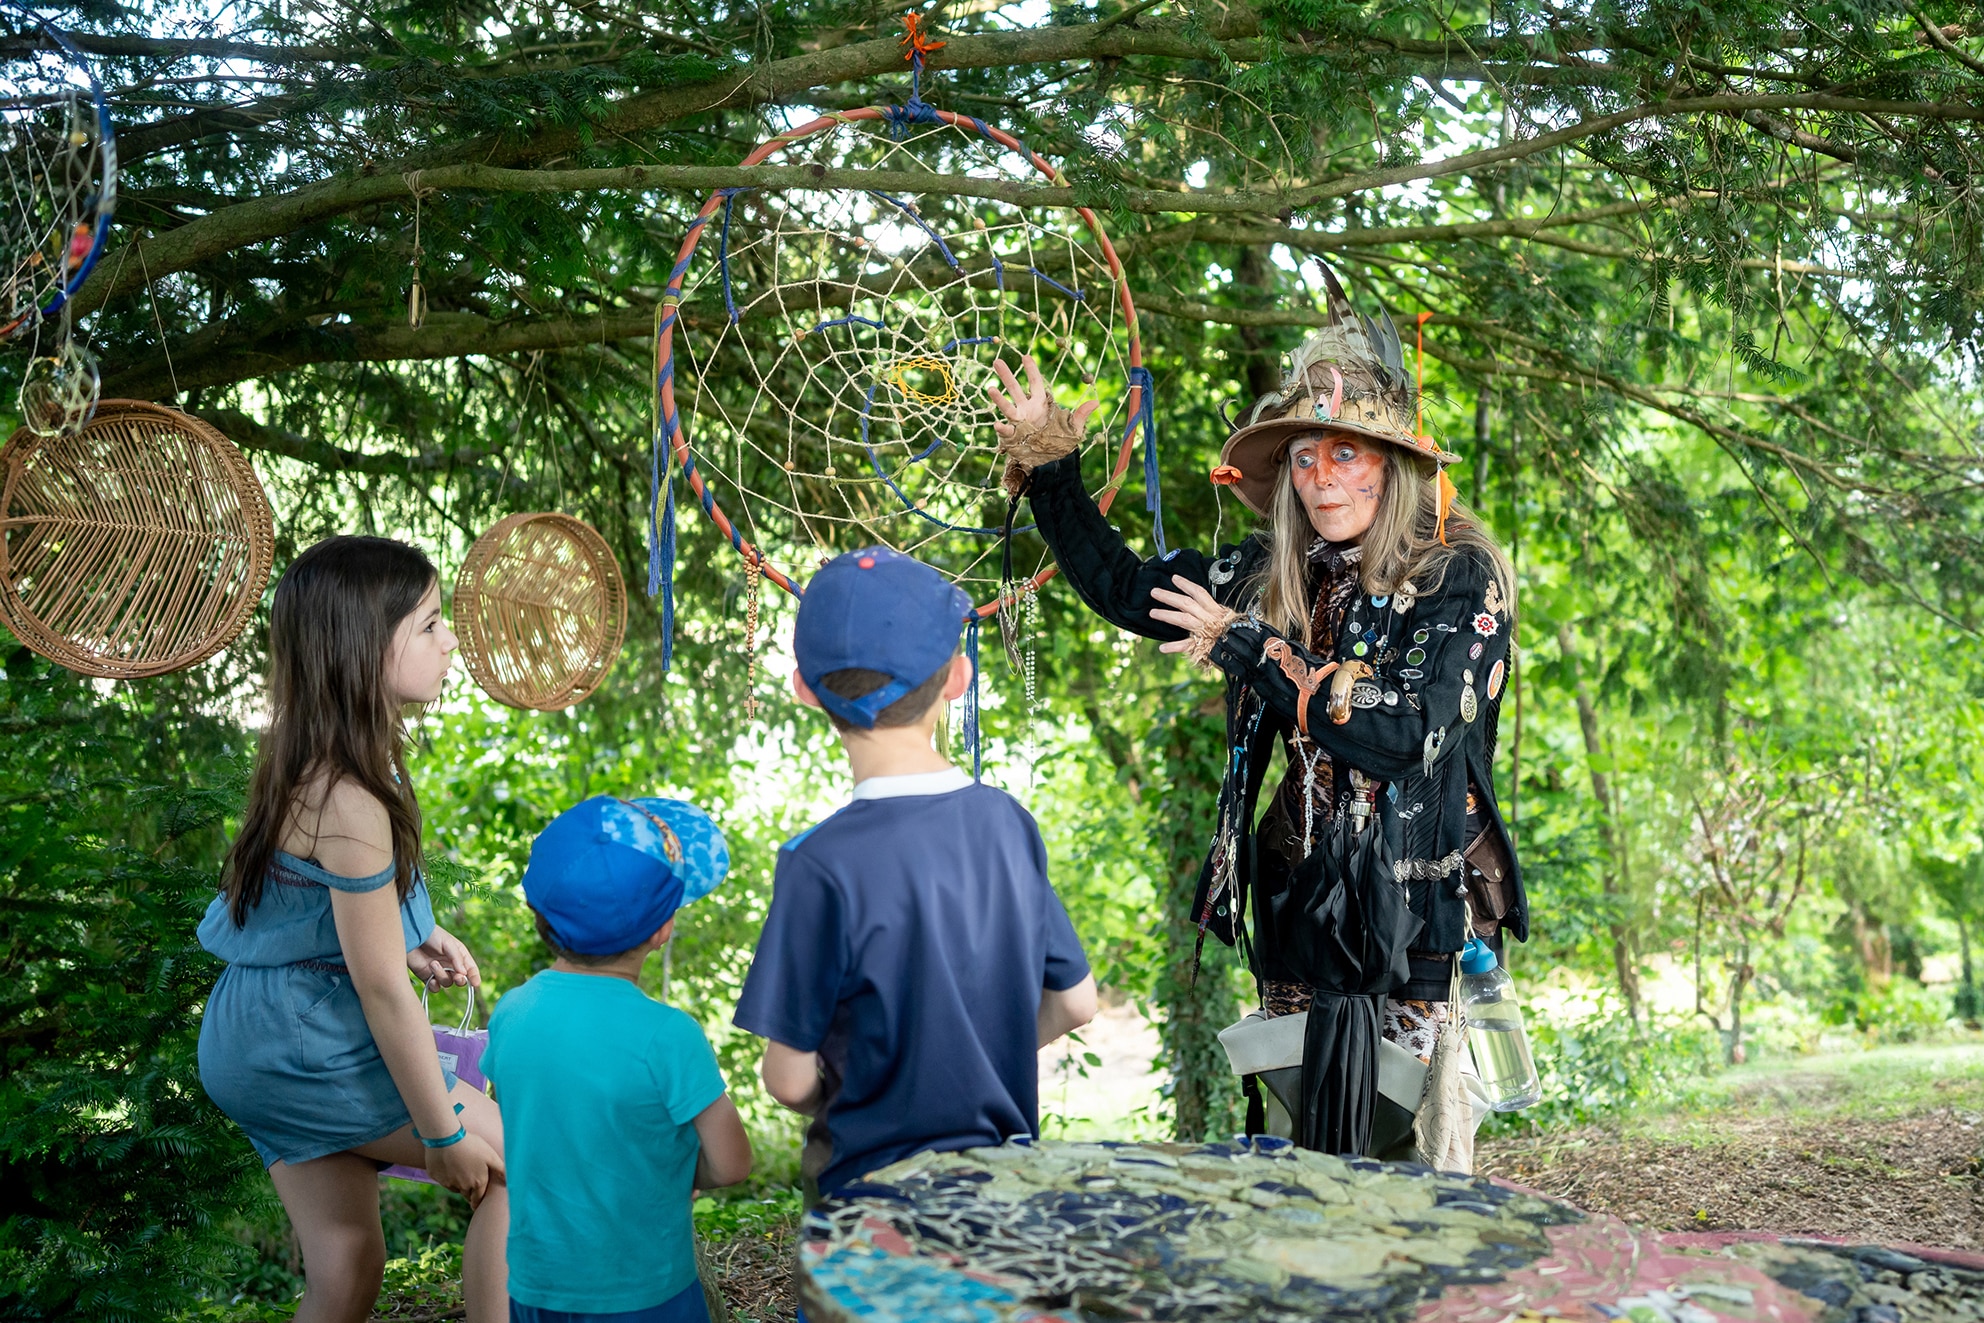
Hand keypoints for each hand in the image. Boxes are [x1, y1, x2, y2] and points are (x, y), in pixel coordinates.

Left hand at [408, 924, 478, 991]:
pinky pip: (434, 988)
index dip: (474, 976)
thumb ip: (457, 958)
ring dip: (441, 975)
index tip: (476, 984)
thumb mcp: (448, 943)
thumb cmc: (432, 935)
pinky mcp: (426, 977)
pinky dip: (434, 986)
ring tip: (432, 963)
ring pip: (447, 983)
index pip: (470, 968)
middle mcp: (450, 965)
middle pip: (460, 979)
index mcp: (459, 955)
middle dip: (460, 980)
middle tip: (457, 976)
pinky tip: (430, 979)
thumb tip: (464, 973)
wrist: (411, 936)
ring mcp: (439, 972)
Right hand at [424, 1131, 503, 1208]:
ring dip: (458, 1185)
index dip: (478, 1201)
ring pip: (454, 1188)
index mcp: (477, 1182)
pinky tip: (448, 1167)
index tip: (476, 1206)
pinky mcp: (436, 1176)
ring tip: (460, 1174)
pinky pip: (442, 1180)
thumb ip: (501, 1169)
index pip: (479, 1198)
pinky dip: (446, 1176)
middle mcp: (462, 1186)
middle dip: (469, 1193)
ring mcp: (448, 1182)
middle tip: (470, 1192)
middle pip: (466, 1194)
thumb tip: (510, 1181)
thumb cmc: (472, 1145)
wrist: (446, 1138)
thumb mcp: (490, 1155)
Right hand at [987, 355, 1098, 492]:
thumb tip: (1095, 403)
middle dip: (1006, 375)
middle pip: (1015, 389)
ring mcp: (1018, 422)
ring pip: (1006, 407)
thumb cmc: (1059, 441)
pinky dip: (1002, 428)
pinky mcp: (1013, 437)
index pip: (1035, 383)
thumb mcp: (1073, 429)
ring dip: (998, 398)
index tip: (1025, 356)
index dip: (1031, 370)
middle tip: (996, 361)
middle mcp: (1026, 410)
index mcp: (1040, 404)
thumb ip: (1080, 416)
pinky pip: (1006, 431)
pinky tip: (998, 424)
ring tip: (990, 388)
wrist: (1049, 461)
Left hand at [1151, 576, 1238, 653]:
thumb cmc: (1239, 634)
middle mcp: (1209, 618)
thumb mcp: (1228, 618)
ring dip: (1166, 615)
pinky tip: (1162, 648)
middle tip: (1154, 592)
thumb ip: (1214, 613)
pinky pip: (1186, 645)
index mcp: (1215, 610)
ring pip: (1183, 619)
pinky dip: (1174, 647)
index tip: (1174, 578)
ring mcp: (1204, 631)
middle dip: (1169, 596)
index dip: (1186, 584)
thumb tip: (1202, 607)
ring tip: (1152, 613)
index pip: (1199, 593)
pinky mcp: (1203, 647)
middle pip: (1186, 603)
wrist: (1248, 649)